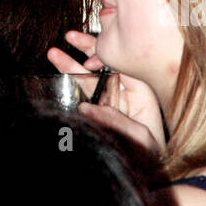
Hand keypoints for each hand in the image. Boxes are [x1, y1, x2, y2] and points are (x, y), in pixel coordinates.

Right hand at [47, 33, 166, 153]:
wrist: (151, 169)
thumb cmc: (152, 153)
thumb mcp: (140, 136)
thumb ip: (114, 120)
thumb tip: (85, 107)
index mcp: (141, 91)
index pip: (121, 63)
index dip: (104, 55)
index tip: (87, 56)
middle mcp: (125, 91)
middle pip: (104, 62)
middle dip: (86, 48)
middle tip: (69, 36)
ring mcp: (110, 99)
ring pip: (89, 76)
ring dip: (72, 64)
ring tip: (53, 53)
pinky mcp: (100, 109)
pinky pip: (84, 91)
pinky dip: (71, 80)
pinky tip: (58, 72)